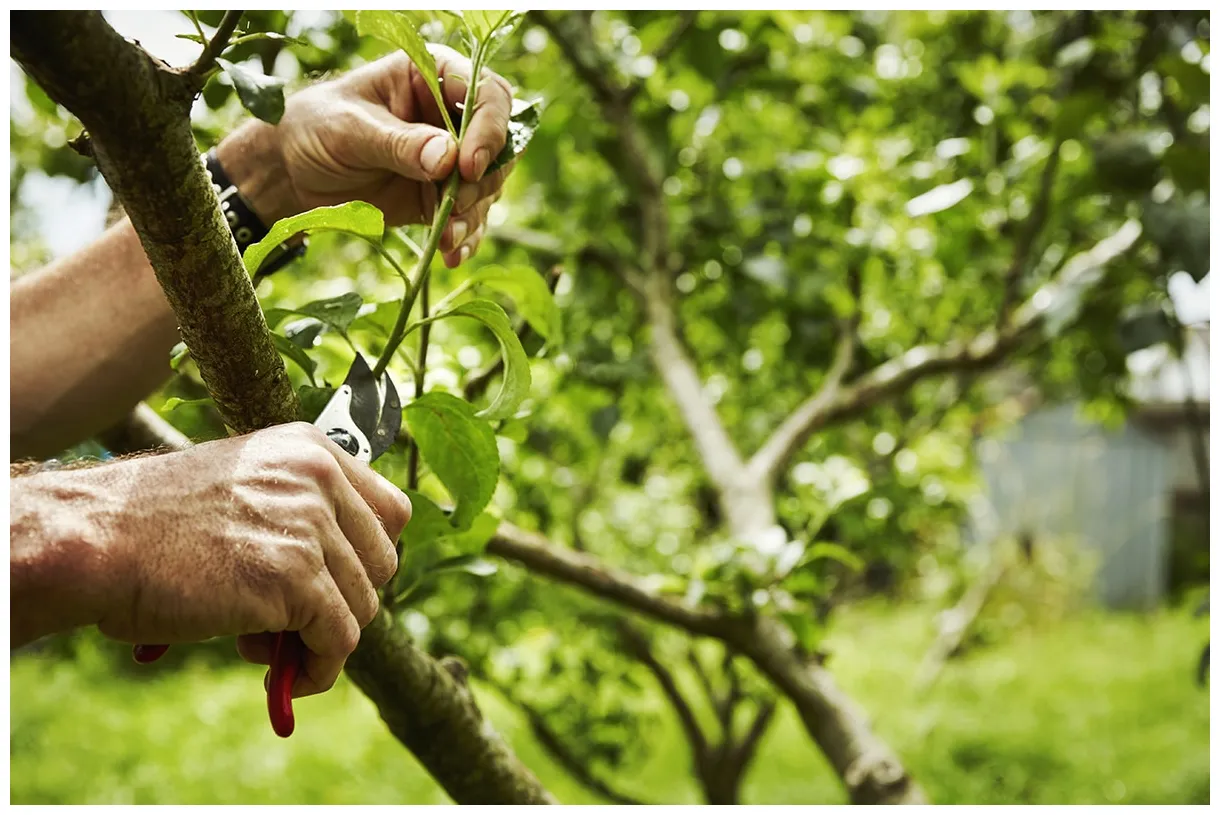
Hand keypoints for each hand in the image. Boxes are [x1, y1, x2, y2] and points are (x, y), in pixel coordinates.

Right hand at [12, 423, 410, 697]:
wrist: (97, 539)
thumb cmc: (155, 524)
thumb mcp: (245, 487)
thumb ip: (301, 512)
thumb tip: (352, 578)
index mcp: (310, 449)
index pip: (391, 512)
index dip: (367, 557)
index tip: (334, 584)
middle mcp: (319, 477)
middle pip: (383, 562)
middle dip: (343, 600)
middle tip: (287, 619)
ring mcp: (310, 526)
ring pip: (362, 605)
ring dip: (319, 637)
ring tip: (260, 641)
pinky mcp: (295, 578)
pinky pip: (338, 640)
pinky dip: (318, 670)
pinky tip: (282, 679)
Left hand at [218, 45, 515, 268]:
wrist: (292, 171)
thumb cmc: (315, 129)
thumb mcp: (349, 130)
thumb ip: (398, 143)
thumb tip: (447, 158)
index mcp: (432, 77)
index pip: (487, 95)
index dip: (489, 130)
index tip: (468, 166)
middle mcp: (451, 117)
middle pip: (500, 145)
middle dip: (483, 181)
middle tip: (454, 206)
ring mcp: (450, 159)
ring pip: (489, 186)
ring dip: (474, 214)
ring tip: (446, 238)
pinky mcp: (442, 196)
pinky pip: (469, 218)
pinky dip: (464, 238)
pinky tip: (450, 255)